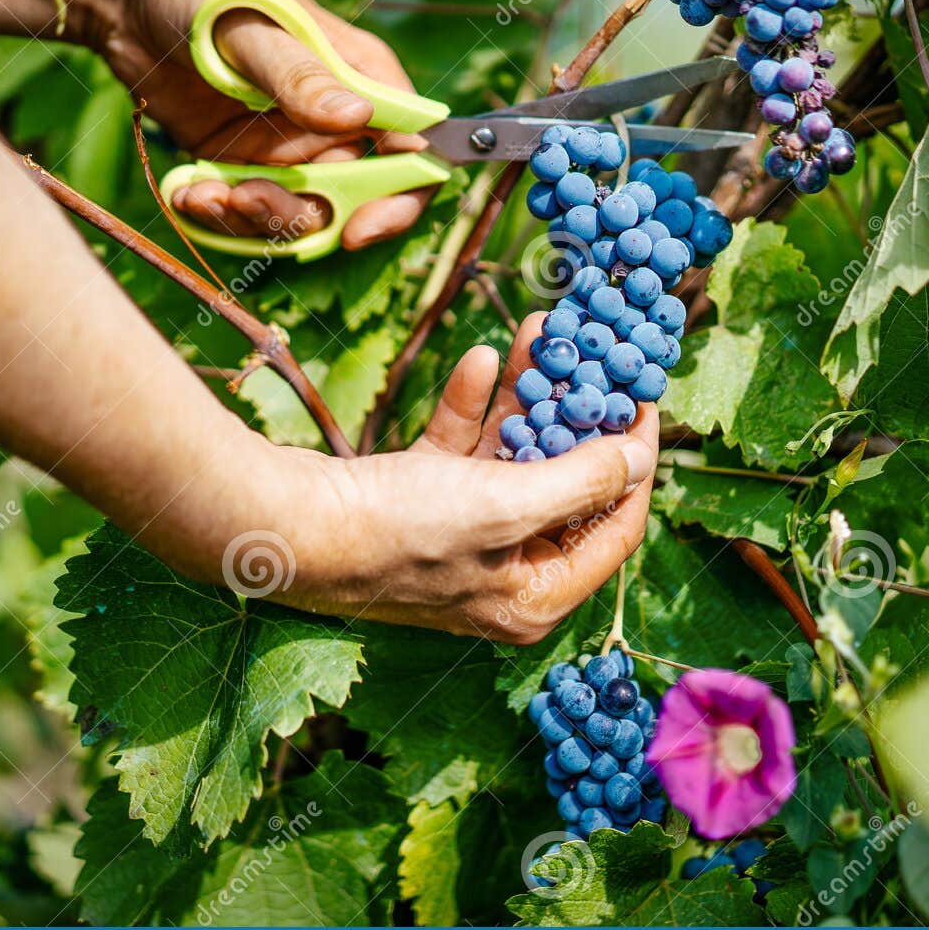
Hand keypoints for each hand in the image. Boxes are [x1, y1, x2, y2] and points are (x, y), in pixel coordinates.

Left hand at [84, 0, 435, 249]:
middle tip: (249, 200)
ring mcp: (289, 147)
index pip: (412, 149)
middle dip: (306, 216)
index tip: (358, 228)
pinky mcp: (244, 165)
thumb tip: (360, 116)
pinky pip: (249, 212)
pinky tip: (187, 194)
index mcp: (359, 77)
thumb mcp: (251, 30)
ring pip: (298, 215)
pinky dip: (221, 215)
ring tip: (205, 196)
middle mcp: (334, 121)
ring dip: (255, 219)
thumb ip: (301, 77)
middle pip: (355, 200)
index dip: (400, 198)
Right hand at [264, 315, 659, 641]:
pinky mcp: (419, 501)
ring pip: (512, 457)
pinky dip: (471, 407)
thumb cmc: (398, 533)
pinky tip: (479, 359)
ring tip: (543, 333)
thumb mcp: (506, 507)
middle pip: (564, 486)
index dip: (635, 464)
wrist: (285, 526)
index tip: (643, 402)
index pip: (615, 529)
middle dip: (577, 415)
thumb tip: (639, 459)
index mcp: (536, 596)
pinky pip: (462, 450)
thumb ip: (581, 481)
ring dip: (526, 396)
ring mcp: (460, 536)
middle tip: (598, 357)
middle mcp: (503, 572)